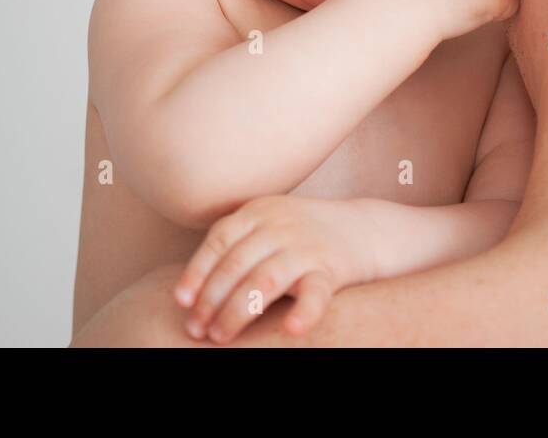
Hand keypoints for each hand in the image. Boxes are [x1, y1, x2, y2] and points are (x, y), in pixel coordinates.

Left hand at [173, 195, 377, 343]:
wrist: (366, 229)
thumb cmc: (303, 234)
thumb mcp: (269, 223)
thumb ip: (236, 243)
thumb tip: (190, 290)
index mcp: (259, 211)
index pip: (219, 240)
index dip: (197, 272)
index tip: (181, 301)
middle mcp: (281, 224)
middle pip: (236, 264)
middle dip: (211, 300)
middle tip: (196, 330)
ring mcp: (307, 245)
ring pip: (264, 280)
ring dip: (237, 311)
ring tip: (220, 337)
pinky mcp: (333, 268)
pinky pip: (315, 292)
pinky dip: (304, 311)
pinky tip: (292, 329)